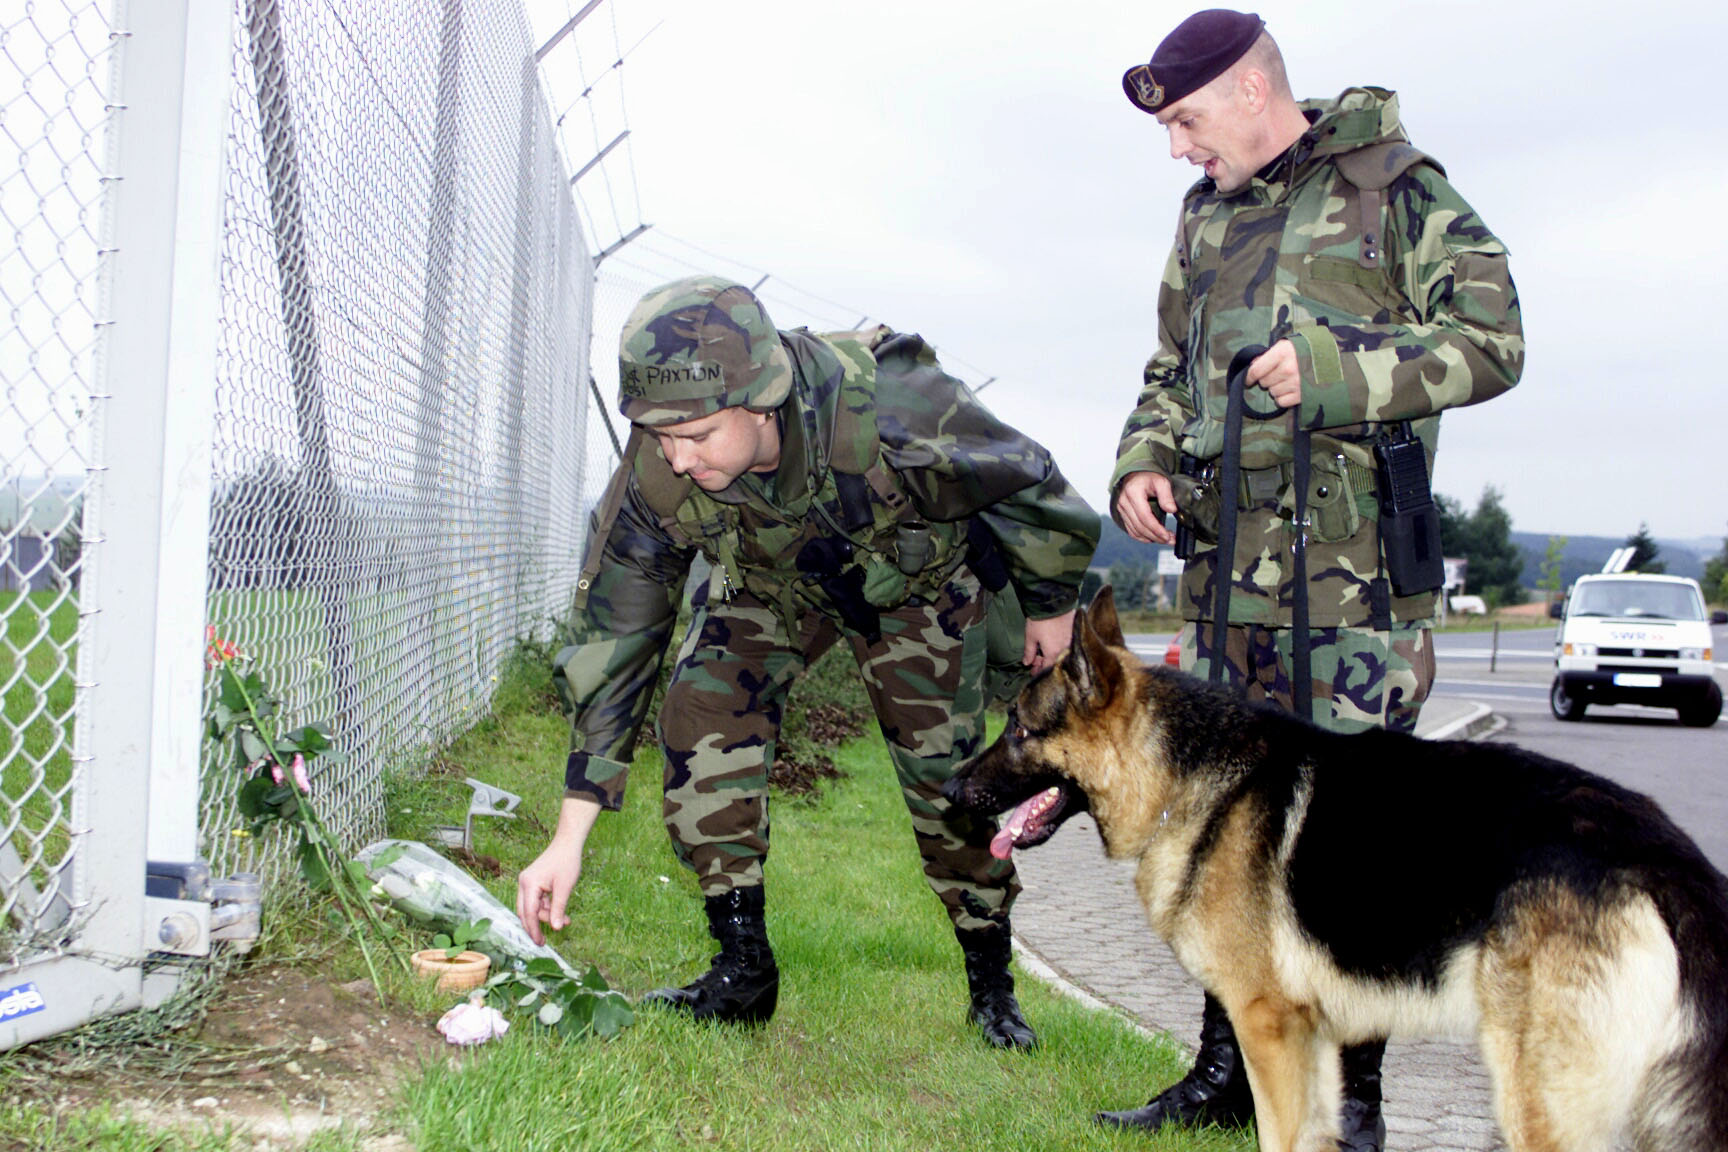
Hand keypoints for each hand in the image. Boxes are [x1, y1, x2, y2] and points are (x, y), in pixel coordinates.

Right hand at [515, 796, 600, 945]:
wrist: (568, 844)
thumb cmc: (567, 862)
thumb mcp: (564, 888)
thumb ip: (558, 909)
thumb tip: (556, 928)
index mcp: (529, 884)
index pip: (529, 913)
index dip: (533, 929)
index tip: (540, 942)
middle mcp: (524, 883)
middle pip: (525, 912)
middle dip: (535, 926)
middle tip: (544, 941)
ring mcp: (527, 882)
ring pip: (532, 907)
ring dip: (546, 916)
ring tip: (566, 920)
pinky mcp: (533, 882)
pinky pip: (536, 901)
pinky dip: (547, 908)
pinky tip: (561, 912)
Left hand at [1023, 611, 1074, 673]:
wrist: (1053, 603)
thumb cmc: (1039, 621)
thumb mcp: (1031, 637)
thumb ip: (1029, 652)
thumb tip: (1027, 663)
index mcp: (1053, 653)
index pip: (1046, 668)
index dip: (1039, 671)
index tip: (1033, 671)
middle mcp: (1065, 650)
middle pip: (1055, 662)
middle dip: (1044, 663)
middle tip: (1035, 660)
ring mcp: (1071, 641)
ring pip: (1061, 654)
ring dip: (1052, 655)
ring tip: (1043, 651)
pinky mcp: (1074, 633)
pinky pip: (1067, 646)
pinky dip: (1059, 648)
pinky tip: (1052, 644)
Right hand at [1115, 471, 1176, 544]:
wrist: (1135, 473)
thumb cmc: (1148, 476)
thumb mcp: (1161, 481)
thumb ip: (1166, 495)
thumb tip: (1172, 510)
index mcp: (1133, 493)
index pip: (1145, 517)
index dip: (1157, 529)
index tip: (1168, 536)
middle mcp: (1124, 502)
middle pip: (1140, 526)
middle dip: (1156, 536)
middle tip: (1170, 540)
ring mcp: (1121, 509)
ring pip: (1135, 531)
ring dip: (1150, 538)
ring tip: (1164, 540)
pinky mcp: (1122, 513)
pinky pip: (1131, 530)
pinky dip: (1141, 537)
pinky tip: (1152, 538)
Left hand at [1246, 340, 1300, 407]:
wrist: (1333, 358)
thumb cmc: (1306, 350)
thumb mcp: (1287, 346)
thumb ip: (1269, 355)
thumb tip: (1253, 366)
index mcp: (1282, 353)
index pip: (1256, 370)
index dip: (1249, 376)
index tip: (1248, 380)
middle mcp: (1288, 369)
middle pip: (1264, 382)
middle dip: (1267, 379)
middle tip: (1277, 374)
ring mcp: (1296, 383)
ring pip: (1272, 392)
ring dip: (1276, 388)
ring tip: (1286, 381)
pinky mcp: (1302, 395)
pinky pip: (1281, 402)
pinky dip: (1283, 398)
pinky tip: (1289, 390)